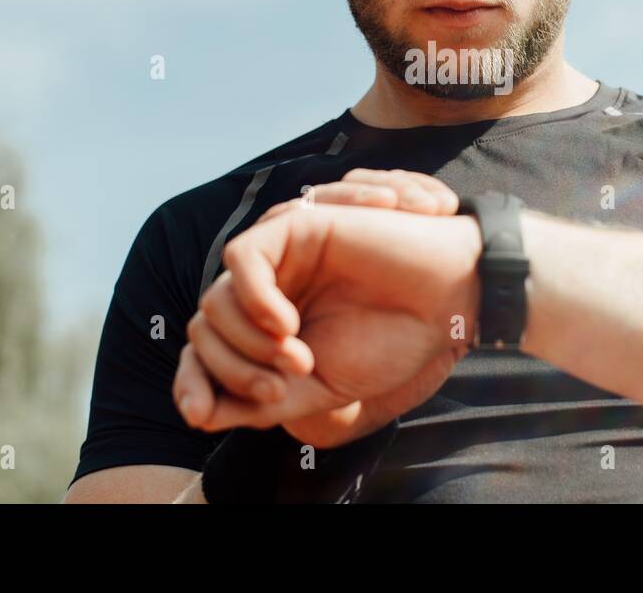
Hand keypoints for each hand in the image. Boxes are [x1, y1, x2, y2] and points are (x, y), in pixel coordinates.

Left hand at [173, 169, 475, 447]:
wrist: (449, 303)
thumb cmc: (396, 340)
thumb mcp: (321, 389)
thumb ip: (262, 401)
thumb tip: (199, 414)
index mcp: (272, 328)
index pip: (206, 350)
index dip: (193, 382)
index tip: (202, 415)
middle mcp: (269, 291)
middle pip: (205, 327)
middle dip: (231, 369)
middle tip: (282, 387)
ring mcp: (280, 258)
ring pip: (216, 298)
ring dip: (246, 341)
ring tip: (297, 360)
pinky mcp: (296, 226)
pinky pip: (243, 257)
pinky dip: (253, 298)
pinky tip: (285, 326)